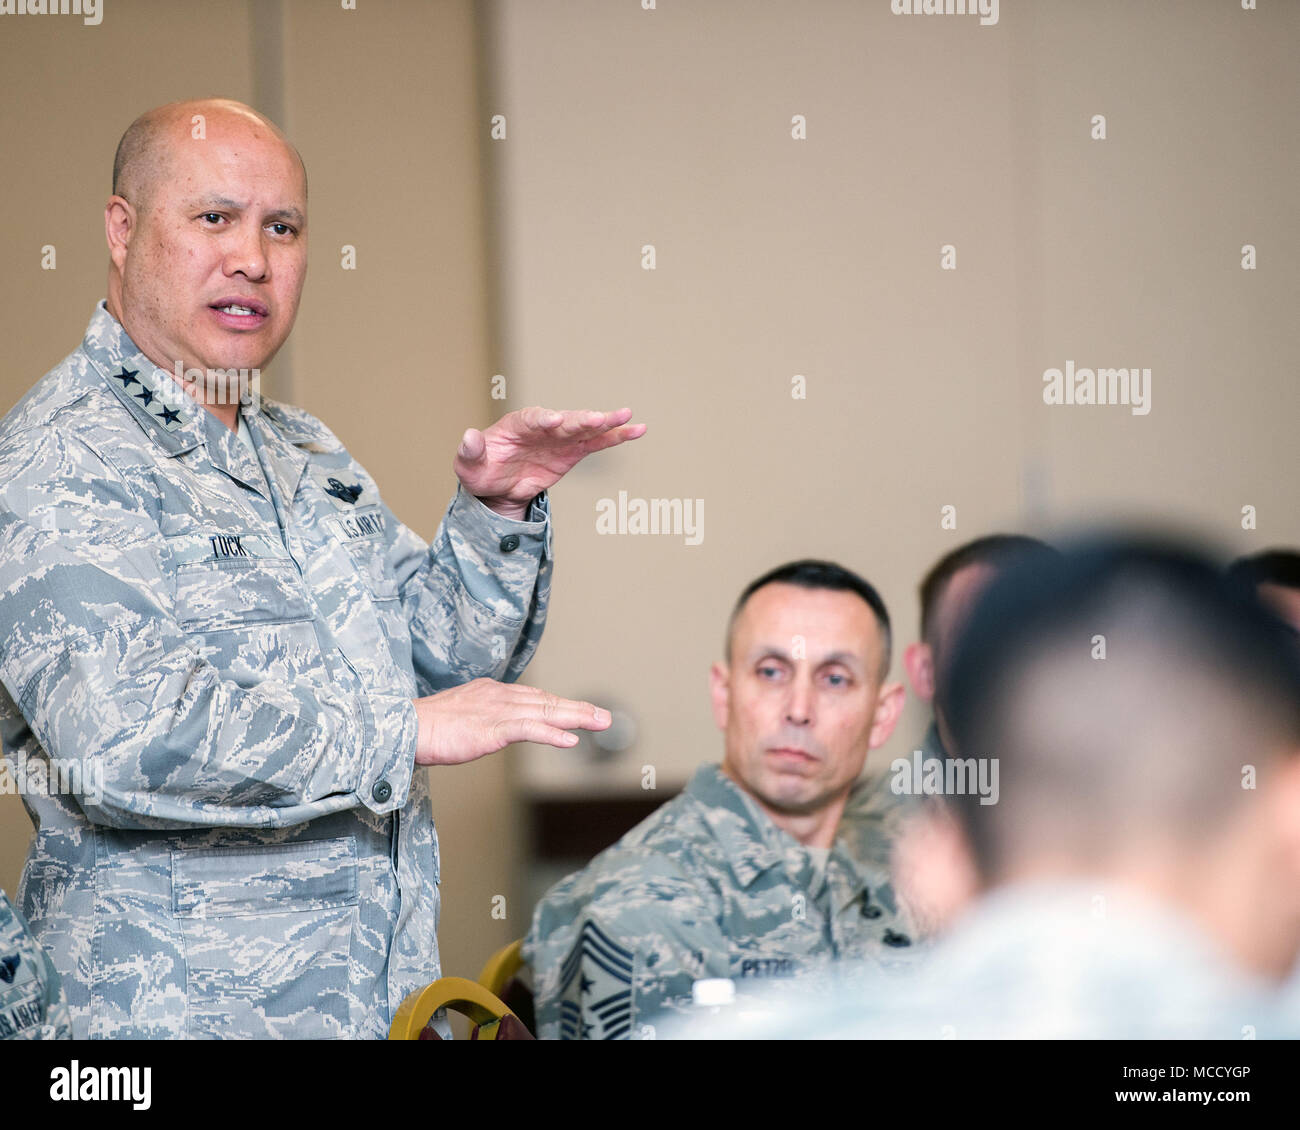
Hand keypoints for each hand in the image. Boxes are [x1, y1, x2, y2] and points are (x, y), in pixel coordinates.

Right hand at [412, 678, 610, 765]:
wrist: (404, 728)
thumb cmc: (426, 728)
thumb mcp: (461, 717)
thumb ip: (482, 720)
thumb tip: (492, 729)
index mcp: (490, 692)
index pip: (534, 698)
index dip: (560, 705)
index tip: (580, 711)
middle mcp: (498, 696)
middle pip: (546, 701)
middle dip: (578, 709)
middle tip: (605, 716)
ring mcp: (496, 710)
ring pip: (544, 711)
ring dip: (576, 717)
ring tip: (599, 722)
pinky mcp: (491, 728)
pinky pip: (529, 729)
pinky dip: (552, 733)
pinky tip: (570, 740)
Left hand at [454, 407, 646, 519]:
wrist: (498, 486)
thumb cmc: (481, 470)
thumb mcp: (468, 466)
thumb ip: (469, 452)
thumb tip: (468, 436)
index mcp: (516, 425)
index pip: (531, 419)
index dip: (542, 419)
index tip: (554, 420)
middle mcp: (542, 426)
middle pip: (564, 421)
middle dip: (580, 420)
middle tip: (597, 419)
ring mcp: (560, 438)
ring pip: (585, 428)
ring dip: (606, 423)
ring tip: (627, 417)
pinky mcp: (573, 451)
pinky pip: (597, 443)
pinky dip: (616, 437)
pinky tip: (636, 430)